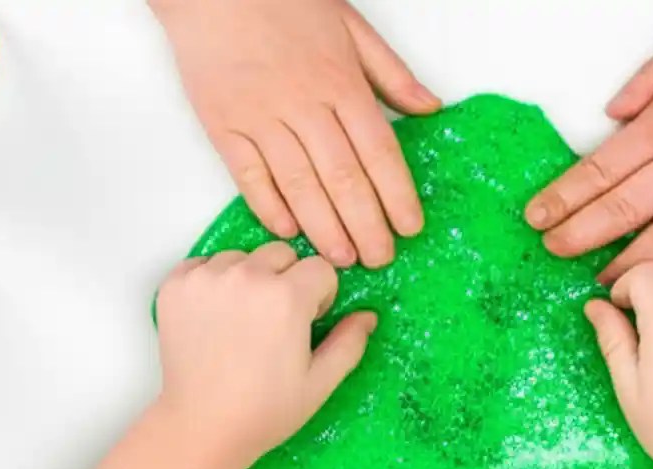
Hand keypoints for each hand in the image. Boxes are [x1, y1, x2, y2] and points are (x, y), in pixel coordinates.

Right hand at [153, 0, 439, 267]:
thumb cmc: (284, 2)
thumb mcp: (350, 25)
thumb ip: (391, 72)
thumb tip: (430, 109)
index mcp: (340, 81)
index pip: (378, 150)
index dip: (397, 194)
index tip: (410, 226)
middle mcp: (303, 103)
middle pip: (343, 177)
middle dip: (366, 225)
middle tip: (380, 257)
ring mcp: (260, 116)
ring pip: (298, 184)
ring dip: (323, 227)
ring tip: (342, 259)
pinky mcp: (222, 124)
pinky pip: (248, 175)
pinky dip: (268, 206)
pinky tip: (288, 231)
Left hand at [155, 245, 376, 468]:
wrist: (202, 426)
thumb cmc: (265, 410)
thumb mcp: (320, 382)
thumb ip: (349, 343)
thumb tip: (367, 315)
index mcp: (287, 296)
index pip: (319, 268)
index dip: (321, 295)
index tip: (309, 322)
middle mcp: (246, 276)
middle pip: (281, 254)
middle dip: (287, 280)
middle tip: (276, 321)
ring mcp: (206, 278)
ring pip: (242, 257)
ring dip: (248, 278)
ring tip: (243, 319)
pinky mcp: (175, 285)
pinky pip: (203, 265)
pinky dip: (212, 282)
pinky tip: (215, 316)